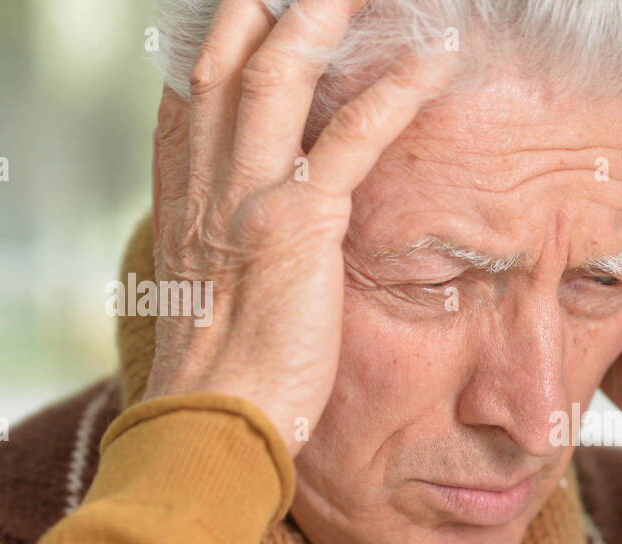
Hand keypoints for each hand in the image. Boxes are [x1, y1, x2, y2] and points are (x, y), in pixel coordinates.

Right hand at [142, 0, 458, 459]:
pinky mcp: (298, 226)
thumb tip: (252, 225)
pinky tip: (436, 58)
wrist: (212, 424)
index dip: (219, 34)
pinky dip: (396, 92)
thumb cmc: (222, 372)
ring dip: (326, 16)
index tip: (248, 3)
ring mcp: (248, 197)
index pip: (193, 88)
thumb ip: (225, 238)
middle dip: (267, 4)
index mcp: (185, 193)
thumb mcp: (211, 291)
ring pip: (280, 76)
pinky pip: (350, 139)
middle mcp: (207, 180)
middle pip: (230, 61)